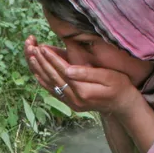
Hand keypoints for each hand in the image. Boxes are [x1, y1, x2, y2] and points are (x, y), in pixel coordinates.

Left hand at [24, 36, 140, 114]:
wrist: (122, 105)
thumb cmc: (119, 86)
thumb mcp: (109, 76)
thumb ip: (87, 73)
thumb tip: (67, 69)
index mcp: (83, 90)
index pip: (63, 71)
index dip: (52, 58)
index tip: (42, 47)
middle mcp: (75, 99)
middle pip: (54, 78)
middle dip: (42, 62)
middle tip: (32, 48)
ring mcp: (72, 103)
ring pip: (51, 85)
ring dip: (39, 70)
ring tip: (31, 56)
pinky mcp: (70, 104)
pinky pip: (53, 92)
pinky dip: (44, 82)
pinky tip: (36, 73)